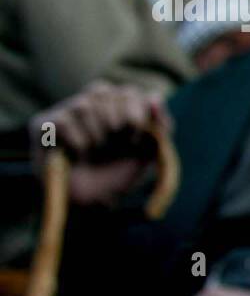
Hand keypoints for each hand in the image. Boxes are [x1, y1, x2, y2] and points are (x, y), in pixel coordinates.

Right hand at [28, 81, 171, 205]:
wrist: (88, 204)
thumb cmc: (118, 176)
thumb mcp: (148, 152)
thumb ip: (160, 124)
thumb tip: (155, 98)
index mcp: (118, 106)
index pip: (129, 92)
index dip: (135, 111)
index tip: (135, 137)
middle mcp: (91, 104)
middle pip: (105, 91)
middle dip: (116, 123)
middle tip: (115, 147)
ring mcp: (65, 112)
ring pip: (84, 104)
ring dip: (97, 136)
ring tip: (95, 152)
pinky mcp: (42, 124)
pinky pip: (64, 120)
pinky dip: (78, 142)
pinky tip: (77, 155)